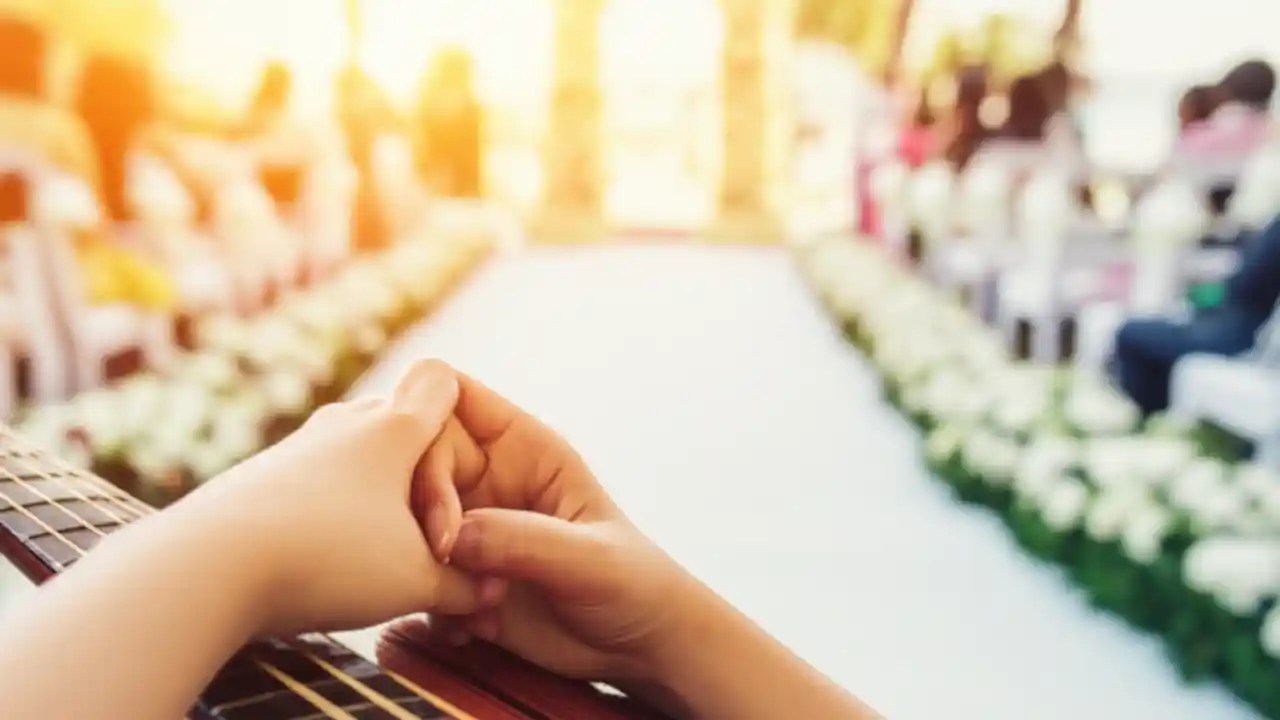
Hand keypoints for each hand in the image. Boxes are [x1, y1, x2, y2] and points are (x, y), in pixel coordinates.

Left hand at [174, 360, 503, 635]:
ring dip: (383, 511)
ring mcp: (297, 449)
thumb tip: (489, 593)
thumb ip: (466, 584)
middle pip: (405, 431)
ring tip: (381, 570)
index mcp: (392, 427)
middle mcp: (344, 423)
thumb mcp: (418, 581)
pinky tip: (330, 570)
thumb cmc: (328, 559)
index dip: (467, 419)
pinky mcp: (261, 481)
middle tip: (430, 549)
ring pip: (361, 464)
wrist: (204, 569)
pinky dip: (337, 523)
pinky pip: (320, 489)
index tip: (466, 481)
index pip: (442, 381)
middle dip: (428, 488)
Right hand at [401, 368, 699, 680]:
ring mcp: (467, 526)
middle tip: (446, 558)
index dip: (422, 420)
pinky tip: (475, 629)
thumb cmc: (633, 584)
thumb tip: (452, 536)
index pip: (449, 394)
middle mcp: (486, 478)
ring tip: (478, 605)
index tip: (433, 491)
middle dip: (420, 507)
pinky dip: (430, 605)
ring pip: (403, 520)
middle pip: (412, 457)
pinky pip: (412, 575)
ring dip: (424, 564)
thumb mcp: (590, 559)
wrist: (637, 646)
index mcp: (522, 446)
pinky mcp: (455, 575)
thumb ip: (523, 540)